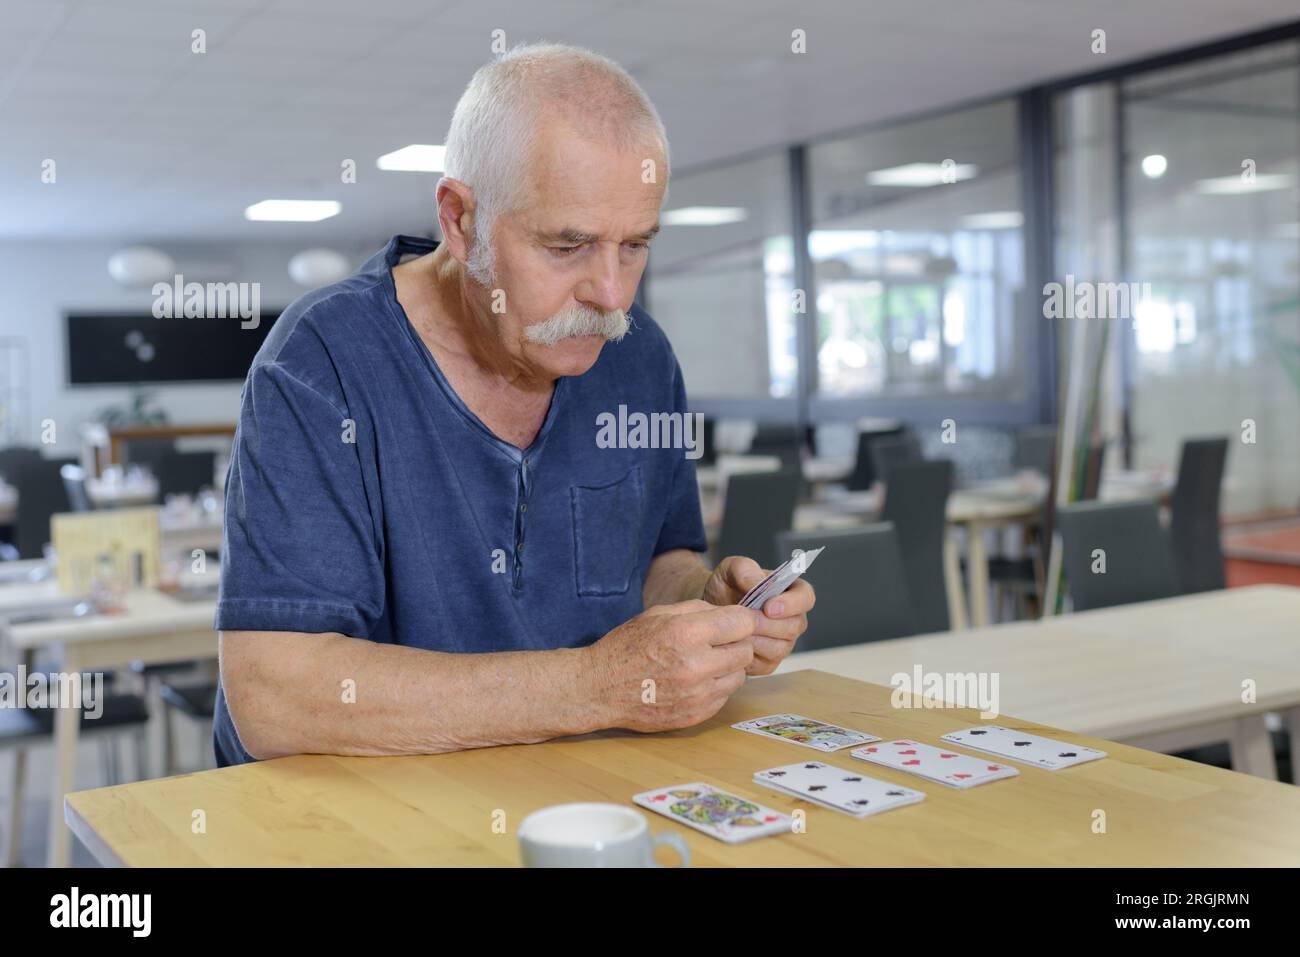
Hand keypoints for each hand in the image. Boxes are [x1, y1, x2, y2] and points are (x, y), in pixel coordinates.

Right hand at [584, 599, 758, 732]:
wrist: (600, 688)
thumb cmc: (626, 648)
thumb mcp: (657, 614)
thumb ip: (697, 610)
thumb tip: (729, 614)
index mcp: (687, 633)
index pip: (743, 623)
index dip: (740, 620)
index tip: (733, 622)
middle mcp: (696, 665)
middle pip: (746, 651)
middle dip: (736, 643)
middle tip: (717, 642)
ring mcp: (697, 695)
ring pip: (739, 676)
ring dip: (728, 667)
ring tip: (704, 662)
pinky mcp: (696, 715)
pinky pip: (724, 696)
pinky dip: (715, 687)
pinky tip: (694, 680)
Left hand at [703, 555, 814, 676]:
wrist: (710, 607)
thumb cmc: (726, 585)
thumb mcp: (731, 568)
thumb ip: (745, 570)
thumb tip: (758, 584)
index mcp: (791, 591)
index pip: (806, 598)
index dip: (792, 604)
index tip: (769, 606)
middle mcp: (793, 618)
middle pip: (794, 627)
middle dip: (769, 625)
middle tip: (746, 620)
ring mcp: (783, 642)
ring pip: (780, 648)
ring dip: (757, 640)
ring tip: (737, 630)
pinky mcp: (769, 661)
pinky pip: (766, 664)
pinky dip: (749, 656)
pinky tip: (734, 644)